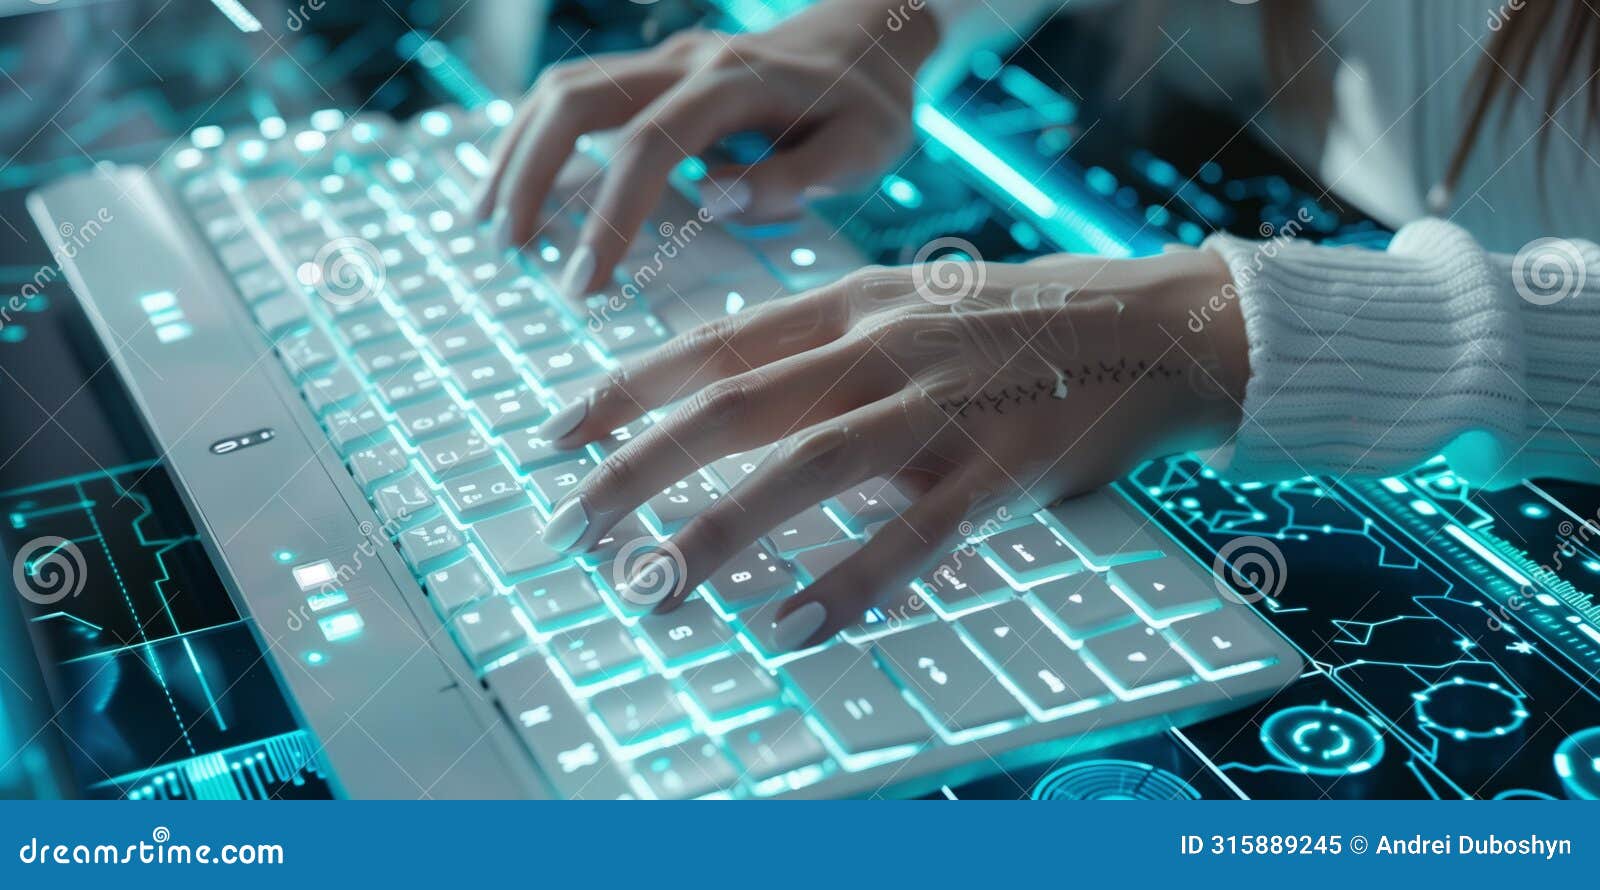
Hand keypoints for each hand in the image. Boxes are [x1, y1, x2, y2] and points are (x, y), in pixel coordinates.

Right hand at [473, 0, 938, 301]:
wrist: (865, 39)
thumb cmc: (867, 106)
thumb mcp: (864, 147)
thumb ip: (798, 175)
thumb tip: (714, 199)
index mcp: (736, 83)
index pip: (651, 144)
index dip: (611, 214)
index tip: (585, 284)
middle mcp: (687, 60)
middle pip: (577, 98)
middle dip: (530, 175)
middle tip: (509, 253)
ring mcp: (664, 60)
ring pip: (562, 88)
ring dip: (516, 153)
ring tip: (489, 224)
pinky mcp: (653, 73)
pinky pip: (575, 95)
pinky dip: (533, 139)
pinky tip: (513, 189)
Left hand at [536, 249, 1249, 649]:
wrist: (1150, 324)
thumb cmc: (1009, 327)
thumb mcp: (904, 306)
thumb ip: (818, 347)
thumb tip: (717, 398)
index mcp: (849, 305)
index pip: (712, 345)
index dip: (625, 389)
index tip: (555, 435)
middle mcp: (882, 345)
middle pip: (734, 407)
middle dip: (636, 467)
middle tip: (569, 526)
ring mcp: (942, 404)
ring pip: (806, 465)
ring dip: (718, 529)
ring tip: (652, 585)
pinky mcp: (1002, 465)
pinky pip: (916, 533)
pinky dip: (853, 580)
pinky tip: (795, 624)